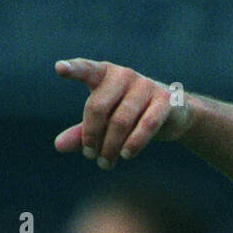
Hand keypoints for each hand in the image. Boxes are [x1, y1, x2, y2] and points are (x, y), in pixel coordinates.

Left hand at [53, 59, 189, 167]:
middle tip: (90, 156)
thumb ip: (81, 132)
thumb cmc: (131, 115)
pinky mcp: (165, 101)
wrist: (174, 114)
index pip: (86, 69)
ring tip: (105, 164)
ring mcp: (146, 86)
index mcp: (105, 74)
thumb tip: (58, 146)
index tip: (59, 68)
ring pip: (121, 121)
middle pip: (98, 107)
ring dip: (110, 146)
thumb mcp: (104, 122)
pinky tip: (125, 155)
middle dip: (92, 136)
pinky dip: (134, 143)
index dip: (73, 69)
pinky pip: (147, 124)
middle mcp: (124, 75)